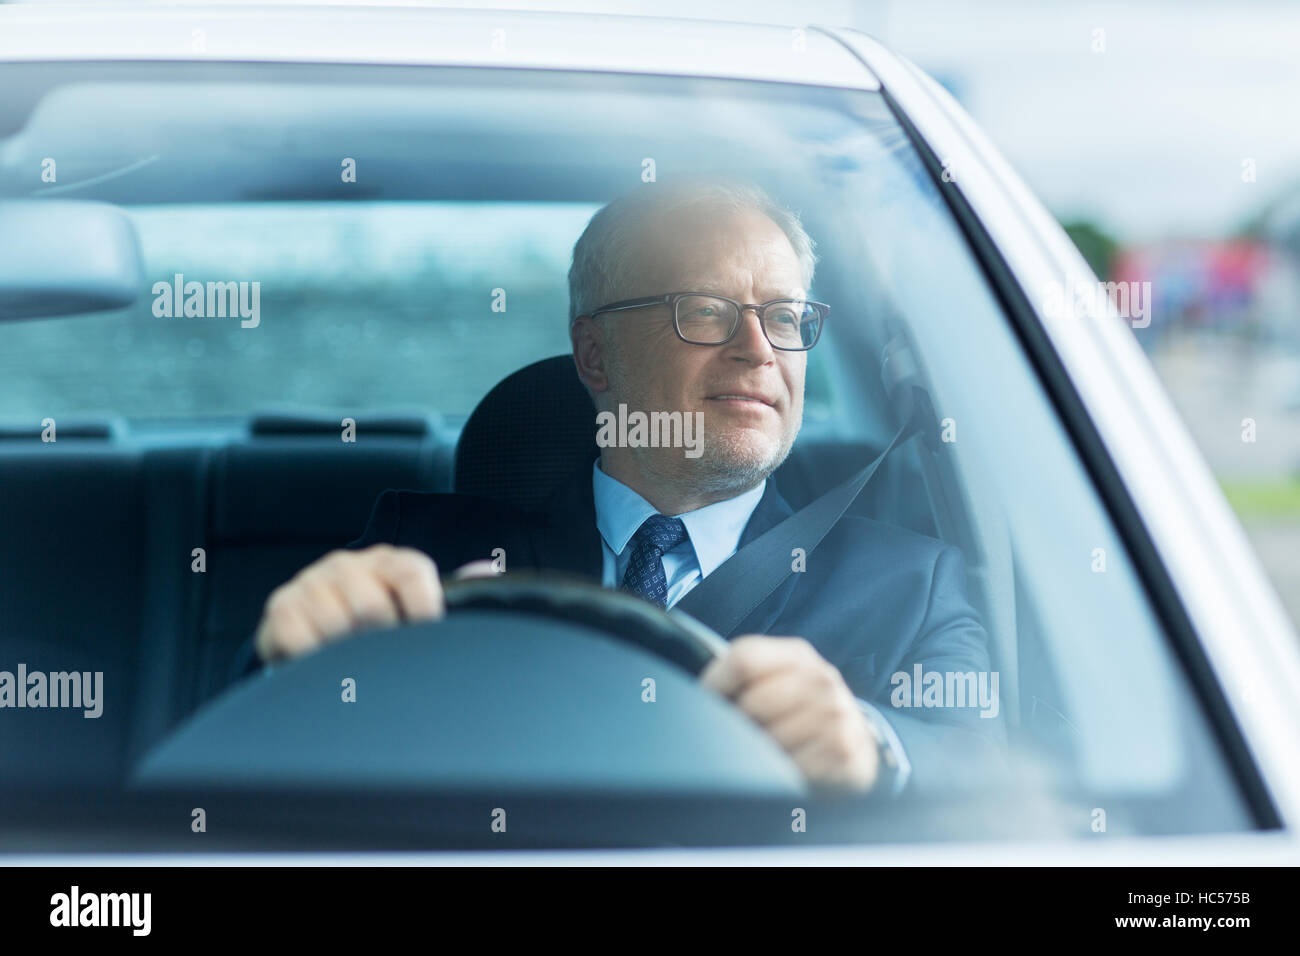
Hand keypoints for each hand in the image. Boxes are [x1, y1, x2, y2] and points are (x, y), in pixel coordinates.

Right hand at [253, 545, 494, 663]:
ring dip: (347, 655)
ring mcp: (312, 582)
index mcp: (390, 562)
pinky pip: (301, 639)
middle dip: (380, 643)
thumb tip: (488, 570)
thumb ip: (457, 595)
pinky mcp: (281, 607)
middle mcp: (349, 564)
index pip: (413, 575)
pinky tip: (324, 665)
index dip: (422, 613)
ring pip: (336, 624)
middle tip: (381, 660)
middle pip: (373, 605)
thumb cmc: (378, 627)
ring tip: (353, 663)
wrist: (313, 634)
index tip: (425, 642)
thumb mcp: (417, 610)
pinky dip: (315, 661)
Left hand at [700, 635, 879, 791]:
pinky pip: (793, 768)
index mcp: (797, 655)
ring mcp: (838, 713)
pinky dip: (783, 774)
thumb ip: (740, 678)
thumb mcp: (774, 683)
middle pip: (754, 701)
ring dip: (762, 753)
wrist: (852, 742)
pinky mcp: (845, 749)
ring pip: (771, 738)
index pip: (744, 658)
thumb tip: (695, 698)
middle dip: (739, 725)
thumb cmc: (795, 712)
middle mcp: (822, 678)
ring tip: (772, 752)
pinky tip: (791, 767)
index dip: (715, 684)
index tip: (706, 704)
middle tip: (746, 736)